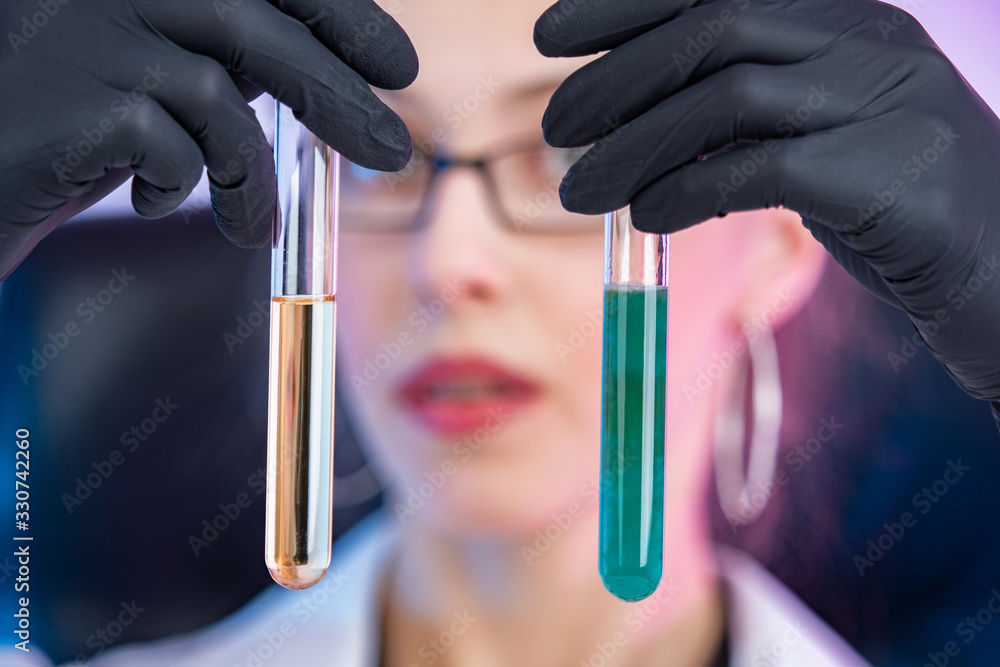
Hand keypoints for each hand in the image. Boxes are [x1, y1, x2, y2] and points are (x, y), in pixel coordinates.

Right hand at [0, 0, 416, 279]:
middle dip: (337, 95)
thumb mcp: (162, 72)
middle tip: (391, 152)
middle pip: (254, 26)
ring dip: (249, 178)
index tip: (397, 69)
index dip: (341, 16)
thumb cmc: (75, 123)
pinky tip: (147, 201)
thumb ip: (232, 54)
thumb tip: (340, 72)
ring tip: (251, 227)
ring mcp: (85, 30)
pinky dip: (182, 190)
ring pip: (219, 98)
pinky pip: (174, 150)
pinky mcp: (75, 97)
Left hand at [535, 0, 999, 406]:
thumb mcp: (809, 133)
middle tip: (555, 128)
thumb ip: (734, 115)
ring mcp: (882, 98)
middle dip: (615, 79)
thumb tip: (625, 120)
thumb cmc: (884, 198)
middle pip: (711, 31)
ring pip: (725, 98)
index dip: (623, 3)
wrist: (996, 263)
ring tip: (578, 192)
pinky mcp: (884, 170)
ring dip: (634, 147)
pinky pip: (758, 169)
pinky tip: (645, 217)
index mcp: (842, 16)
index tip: (551, 36)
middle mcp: (864, 38)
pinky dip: (685, 191)